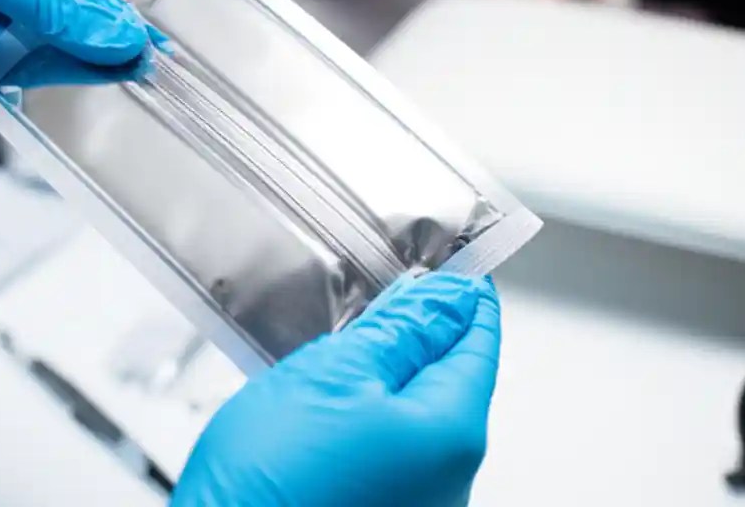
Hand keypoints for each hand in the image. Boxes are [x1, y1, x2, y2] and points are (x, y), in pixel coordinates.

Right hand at [173, 274, 500, 506]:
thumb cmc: (267, 487)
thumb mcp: (332, 376)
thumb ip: (399, 331)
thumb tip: (445, 297)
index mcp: (451, 434)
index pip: (477, 341)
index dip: (458, 294)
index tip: (445, 263)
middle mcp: (448, 481)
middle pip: (447, 380)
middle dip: (413, 335)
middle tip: (373, 295)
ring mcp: (417, 506)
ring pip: (413, 417)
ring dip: (380, 379)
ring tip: (331, 357)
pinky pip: (387, 452)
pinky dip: (361, 421)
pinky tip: (318, 414)